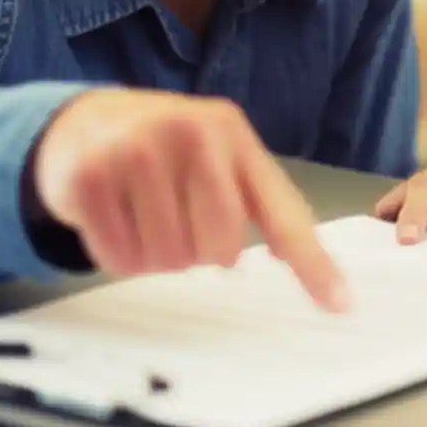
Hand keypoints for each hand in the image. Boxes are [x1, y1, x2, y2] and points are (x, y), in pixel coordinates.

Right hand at [32, 89, 347, 311]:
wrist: (85, 121)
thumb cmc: (168, 151)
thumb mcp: (222, 159)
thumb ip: (269, 208)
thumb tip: (322, 278)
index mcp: (231, 133)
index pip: (281, 211)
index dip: (311, 264)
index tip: (341, 305)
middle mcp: (189, 133)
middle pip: (220, 247)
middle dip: (200, 250)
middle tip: (180, 218)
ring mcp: (136, 150)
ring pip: (169, 258)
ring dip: (158, 256)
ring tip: (146, 216)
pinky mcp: (90, 177)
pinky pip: (120, 259)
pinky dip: (120, 256)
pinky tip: (116, 219)